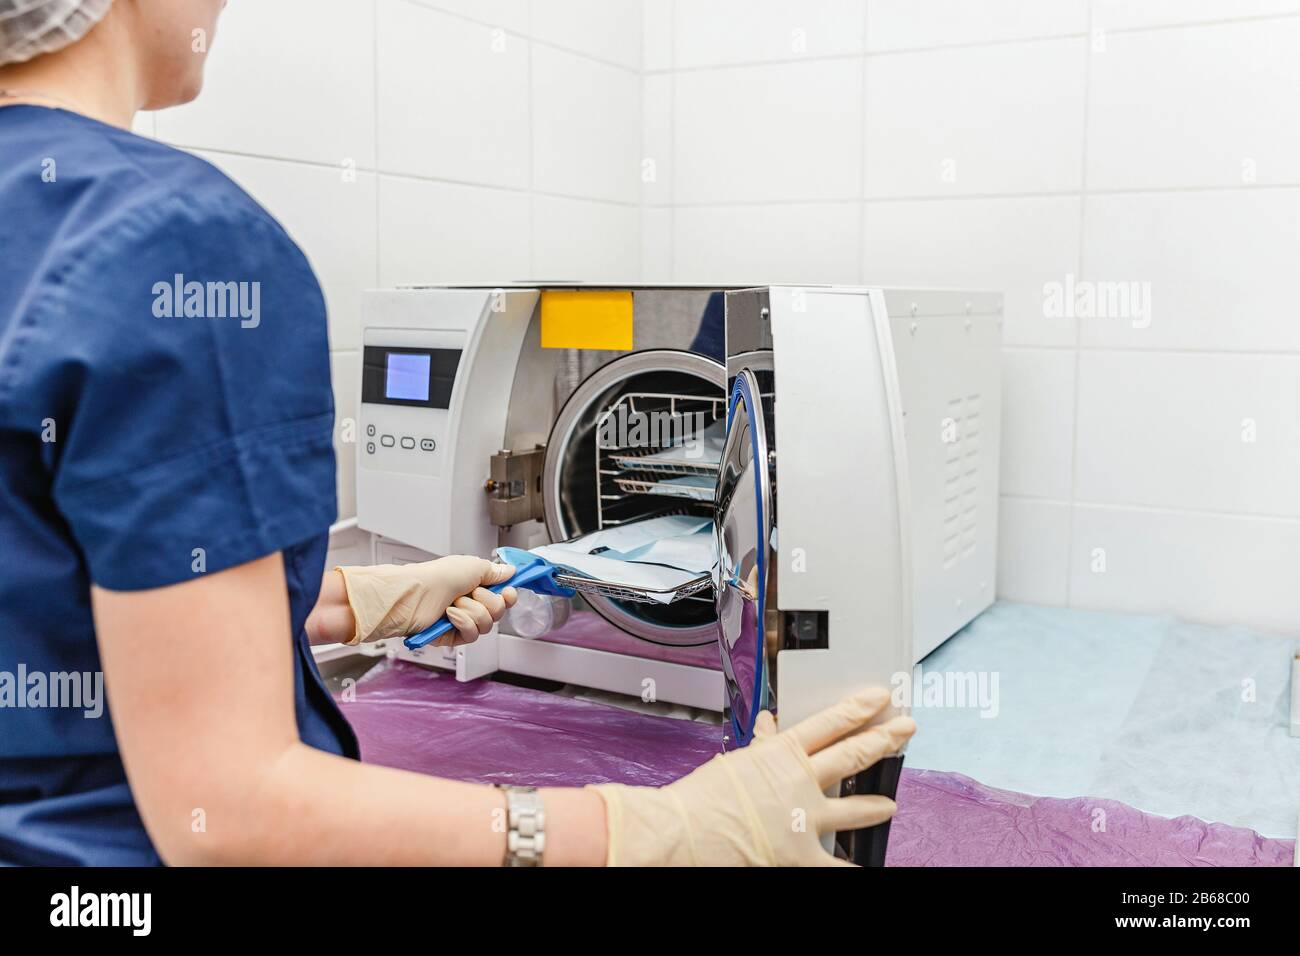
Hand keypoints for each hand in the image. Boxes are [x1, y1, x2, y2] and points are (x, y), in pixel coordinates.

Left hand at [335, 556, 517, 646]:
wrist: (414, 595)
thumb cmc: (437, 577)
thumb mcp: (473, 566)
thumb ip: (495, 571)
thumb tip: (510, 571)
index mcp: (474, 584)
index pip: (502, 594)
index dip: (508, 595)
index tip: (508, 592)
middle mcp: (469, 601)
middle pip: (498, 611)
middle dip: (488, 602)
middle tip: (473, 593)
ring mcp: (462, 619)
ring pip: (487, 624)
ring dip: (473, 611)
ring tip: (455, 604)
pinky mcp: (453, 636)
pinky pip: (472, 635)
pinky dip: (463, 623)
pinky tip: (450, 616)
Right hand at [591, 686, 914, 865]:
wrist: (683, 833)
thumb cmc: (700, 801)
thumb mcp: (733, 763)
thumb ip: (760, 747)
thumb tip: (770, 726)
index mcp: (781, 754)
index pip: (830, 724)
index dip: (859, 709)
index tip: (879, 700)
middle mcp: (799, 781)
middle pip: (853, 754)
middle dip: (885, 741)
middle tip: (906, 730)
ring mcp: (805, 818)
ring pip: (856, 806)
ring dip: (876, 804)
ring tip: (890, 804)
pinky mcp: (802, 854)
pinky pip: (837, 864)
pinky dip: (852, 866)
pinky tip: (863, 866)